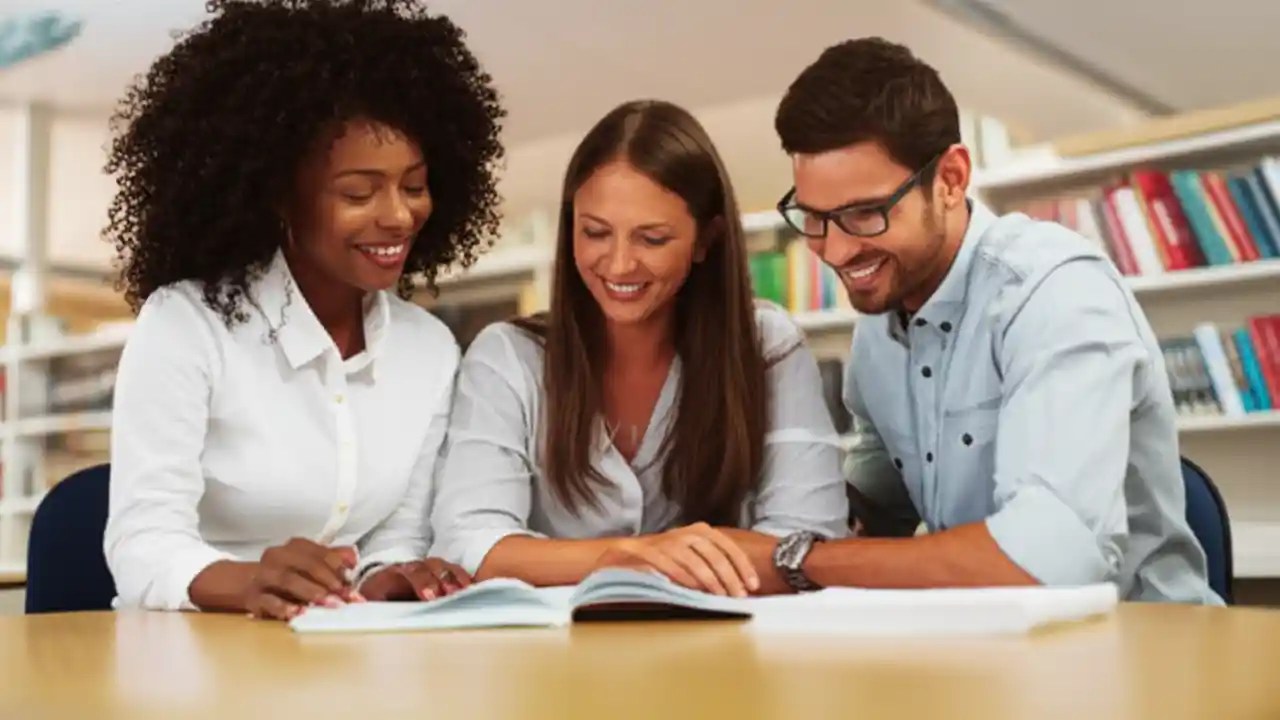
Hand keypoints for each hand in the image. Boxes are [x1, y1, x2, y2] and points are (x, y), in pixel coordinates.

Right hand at [244, 539, 357, 619]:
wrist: (241, 583)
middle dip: (329, 581)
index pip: (319, 552)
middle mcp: (278, 557)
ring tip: (329, 604)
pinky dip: (283, 607)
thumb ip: (332, 558)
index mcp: (294, 547)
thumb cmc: (282, 574)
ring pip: (288, 580)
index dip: (338, 566)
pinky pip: (268, 601)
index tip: (351, 580)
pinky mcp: (252, 597)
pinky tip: (297, 614)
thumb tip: (354, 558)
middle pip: (306, 564)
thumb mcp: (306, 563)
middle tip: (345, 597)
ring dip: (311, 592)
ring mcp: (263, 576)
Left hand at [359, 558, 471, 600]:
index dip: (422, 582)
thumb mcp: (367, 599)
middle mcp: (413, 568)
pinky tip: (472, 588)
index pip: (410, 572)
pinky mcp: (440, 576)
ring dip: (454, 580)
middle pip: (430, 567)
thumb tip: (356, 601)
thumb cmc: (375, 597)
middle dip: (440, 581)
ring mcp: (428, 570)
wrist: (379, 588)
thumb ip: (364, 600)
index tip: (429, 596)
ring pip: (444, 568)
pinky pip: (455, 573)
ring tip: (465, 592)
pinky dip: (463, 580)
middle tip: (447, 595)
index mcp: (394, 572)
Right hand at [592, 522, 759, 596]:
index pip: (728, 547)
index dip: (742, 566)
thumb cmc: (667, 558)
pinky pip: (671, 566)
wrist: (627, 552)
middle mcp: (687, 532)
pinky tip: (694, 591)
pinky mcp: (650, 551)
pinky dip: (684, 578)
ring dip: (710, 581)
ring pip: (696, 561)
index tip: (752, 585)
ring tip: (719, 597)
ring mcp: (668, 541)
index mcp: (701, 531)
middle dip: (730, 578)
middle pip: (715, 555)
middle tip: (737, 596)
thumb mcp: (694, 555)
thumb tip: (739, 585)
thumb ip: (714, 564)